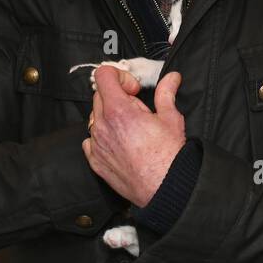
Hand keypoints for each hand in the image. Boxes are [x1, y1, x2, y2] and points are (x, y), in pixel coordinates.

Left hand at [83, 67, 185, 206]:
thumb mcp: (171, 118)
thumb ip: (166, 93)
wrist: (165, 187)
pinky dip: (103, 137)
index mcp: (119, 110)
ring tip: (131, 129)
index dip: (120, 77)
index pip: (103, 75)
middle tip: (137, 110)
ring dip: (110, 117)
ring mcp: (96, 144)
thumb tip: (172, 79)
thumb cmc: (169, 156)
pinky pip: (91, 140)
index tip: (133, 89)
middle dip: (117, 97)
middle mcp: (102, 125)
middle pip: (99, 95)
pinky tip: (122, 143)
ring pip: (95, 117)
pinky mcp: (95, 160)